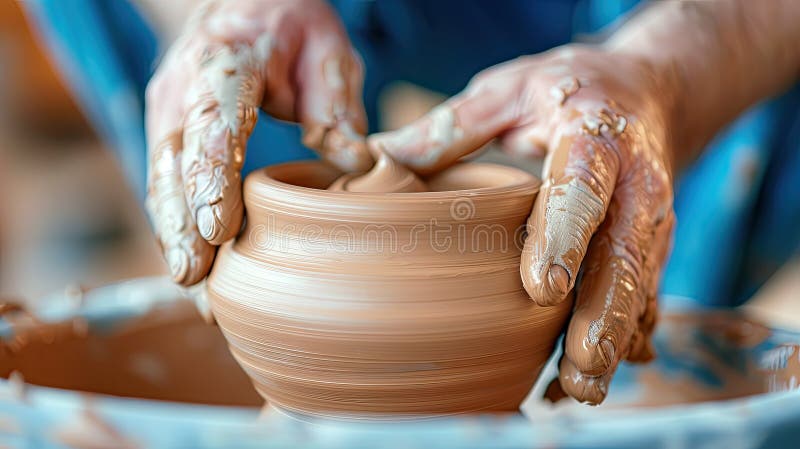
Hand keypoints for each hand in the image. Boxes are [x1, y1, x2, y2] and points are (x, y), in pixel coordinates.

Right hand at [145, 0, 370, 285]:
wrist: (238, 10)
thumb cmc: (288, 30)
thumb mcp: (324, 48)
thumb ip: (334, 100)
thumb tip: (357, 162)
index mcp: (225, 63)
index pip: (214, 123)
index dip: (212, 178)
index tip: (218, 230)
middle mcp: (182, 91)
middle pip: (175, 164)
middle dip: (181, 226)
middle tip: (195, 280)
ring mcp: (166, 114)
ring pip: (161, 183)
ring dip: (173, 239)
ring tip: (193, 289)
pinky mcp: (166, 136)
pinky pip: (164, 187)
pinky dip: (174, 229)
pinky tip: (191, 269)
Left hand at [369, 45, 675, 403]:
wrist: (649, 94)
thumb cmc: (570, 91)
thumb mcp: (511, 89)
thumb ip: (454, 126)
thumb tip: (380, 158)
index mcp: (594, 140)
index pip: (582, 191)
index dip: (565, 237)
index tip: (542, 287)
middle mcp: (634, 187)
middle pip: (624, 256)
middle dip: (604, 313)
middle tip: (578, 360)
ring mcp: (648, 224)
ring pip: (639, 289)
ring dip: (613, 342)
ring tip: (579, 389)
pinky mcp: (649, 250)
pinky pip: (642, 301)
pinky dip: (618, 343)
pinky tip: (581, 380)